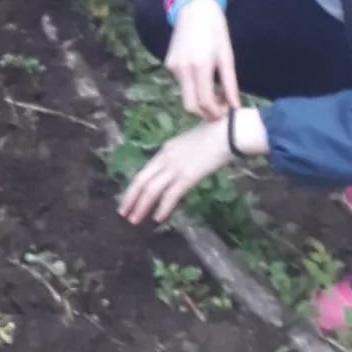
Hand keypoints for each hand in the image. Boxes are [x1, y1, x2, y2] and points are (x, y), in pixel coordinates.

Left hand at [118, 119, 232, 225]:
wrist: (229, 132)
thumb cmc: (215, 136)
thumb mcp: (190, 144)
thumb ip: (180, 156)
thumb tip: (177, 170)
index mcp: (166, 150)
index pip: (144, 172)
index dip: (134, 187)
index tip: (128, 199)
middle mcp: (166, 158)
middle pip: (142, 180)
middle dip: (130, 198)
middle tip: (123, 213)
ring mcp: (176, 167)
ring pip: (152, 189)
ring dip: (141, 206)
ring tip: (134, 220)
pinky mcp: (189, 176)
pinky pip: (171, 194)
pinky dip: (163, 208)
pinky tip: (158, 218)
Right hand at [166, 0, 240, 120]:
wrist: (194, 9)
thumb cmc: (216, 30)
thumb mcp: (227, 57)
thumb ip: (230, 84)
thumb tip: (235, 106)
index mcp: (201, 67)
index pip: (204, 102)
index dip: (215, 113)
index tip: (225, 114)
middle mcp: (183, 69)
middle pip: (189, 106)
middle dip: (204, 113)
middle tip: (219, 109)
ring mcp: (173, 67)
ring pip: (185, 95)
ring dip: (199, 100)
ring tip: (214, 91)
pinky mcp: (169, 64)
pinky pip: (181, 83)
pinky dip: (192, 87)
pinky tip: (202, 78)